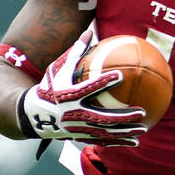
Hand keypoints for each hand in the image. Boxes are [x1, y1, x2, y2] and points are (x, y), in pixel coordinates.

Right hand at [18, 43, 146, 146]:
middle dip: (122, 116)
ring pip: (104, 133)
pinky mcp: (80, 137)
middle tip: (141, 112)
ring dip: (125, 133)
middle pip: (101, 117)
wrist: (31, 115)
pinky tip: (135, 142)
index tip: (121, 75)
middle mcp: (72, 114)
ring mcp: (77, 128)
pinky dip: (119, 143)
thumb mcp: (57, 69)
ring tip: (143, 129)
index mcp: (67, 95)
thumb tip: (90, 32)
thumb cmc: (47, 87)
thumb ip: (74, 53)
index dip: (103, 82)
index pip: (88, 88)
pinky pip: (102, 141)